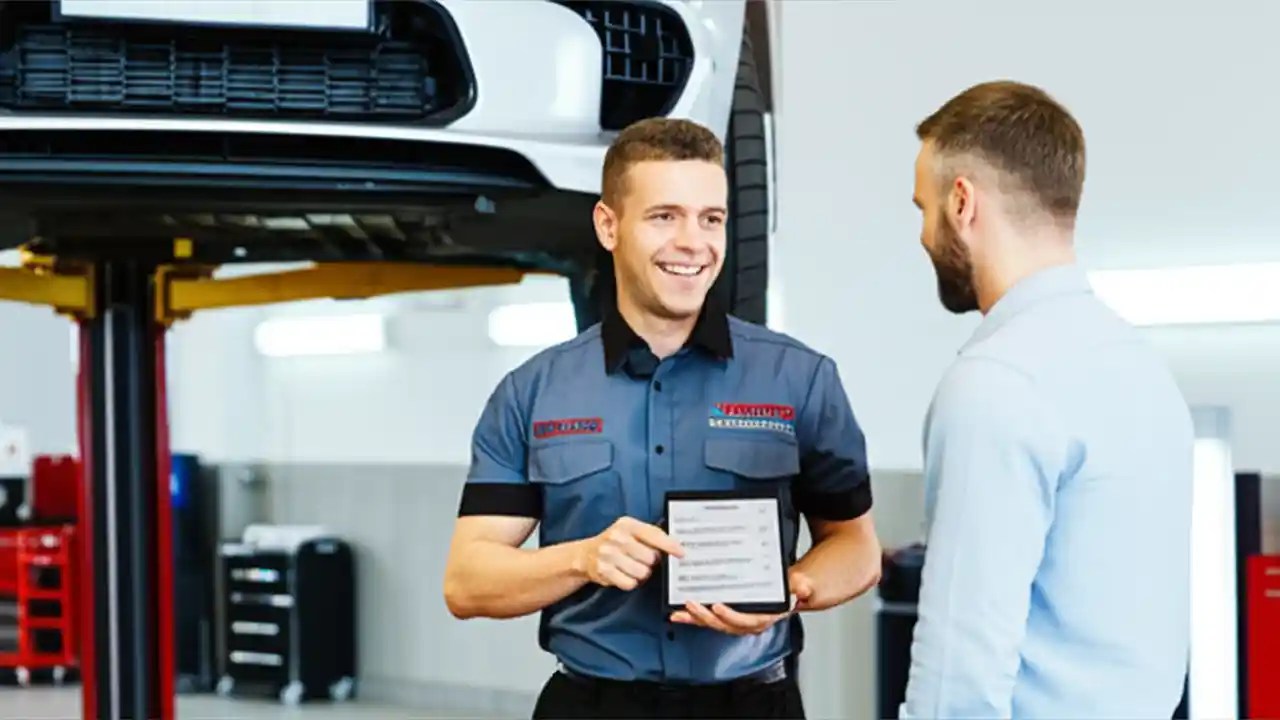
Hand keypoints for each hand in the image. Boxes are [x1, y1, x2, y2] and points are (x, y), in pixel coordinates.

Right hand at [574, 516, 683, 590]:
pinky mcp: (603, 571)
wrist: (585, 555)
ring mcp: (608, 554)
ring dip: (640, 574)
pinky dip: (630, 582)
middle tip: (642, 559)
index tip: (681, 553)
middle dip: (651, 562)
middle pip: (650, 558)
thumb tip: (676, 546)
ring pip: (642, 573)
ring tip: (631, 567)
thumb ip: (651, 535)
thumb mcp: (630, 531)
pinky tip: (623, 574)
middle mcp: (617, 537)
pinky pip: (629, 583)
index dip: (670, 545)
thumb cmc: (616, 543)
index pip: (653, 534)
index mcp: (627, 524)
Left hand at [668, 569, 816, 634]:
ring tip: (678, 613)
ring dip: (695, 619)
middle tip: (691, 606)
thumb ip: (802, 586)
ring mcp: (736, 620)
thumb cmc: (793, 588)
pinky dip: (693, 616)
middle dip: (706, 617)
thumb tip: (801, 588)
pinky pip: (708, 618)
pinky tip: (679, 613)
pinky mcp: (726, 614)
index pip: (747, 622)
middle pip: (725, 624)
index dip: (732, 617)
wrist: (790, 590)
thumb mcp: (802, 585)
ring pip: (713, 623)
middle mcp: (749, 622)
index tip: (718, 607)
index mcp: (766, 617)